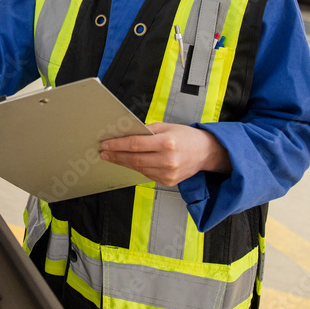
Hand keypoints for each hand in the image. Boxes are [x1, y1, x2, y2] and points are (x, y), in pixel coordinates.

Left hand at [99, 123, 231, 186]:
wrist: (206, 152)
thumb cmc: (186, 137)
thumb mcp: (167, 127)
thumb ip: (147, 131)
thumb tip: (126, 134)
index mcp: (167, 143)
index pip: (135, 144)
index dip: (118, 145)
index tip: (106, 144)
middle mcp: (168, 160)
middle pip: (134, 159)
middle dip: (116, 156)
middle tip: (104, 153)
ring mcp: (168, 173)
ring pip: (139, 168)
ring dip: (123, 163)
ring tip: (112, 157)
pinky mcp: (168, 181)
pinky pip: (147, 174)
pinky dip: (137, 168)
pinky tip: (129, 163)